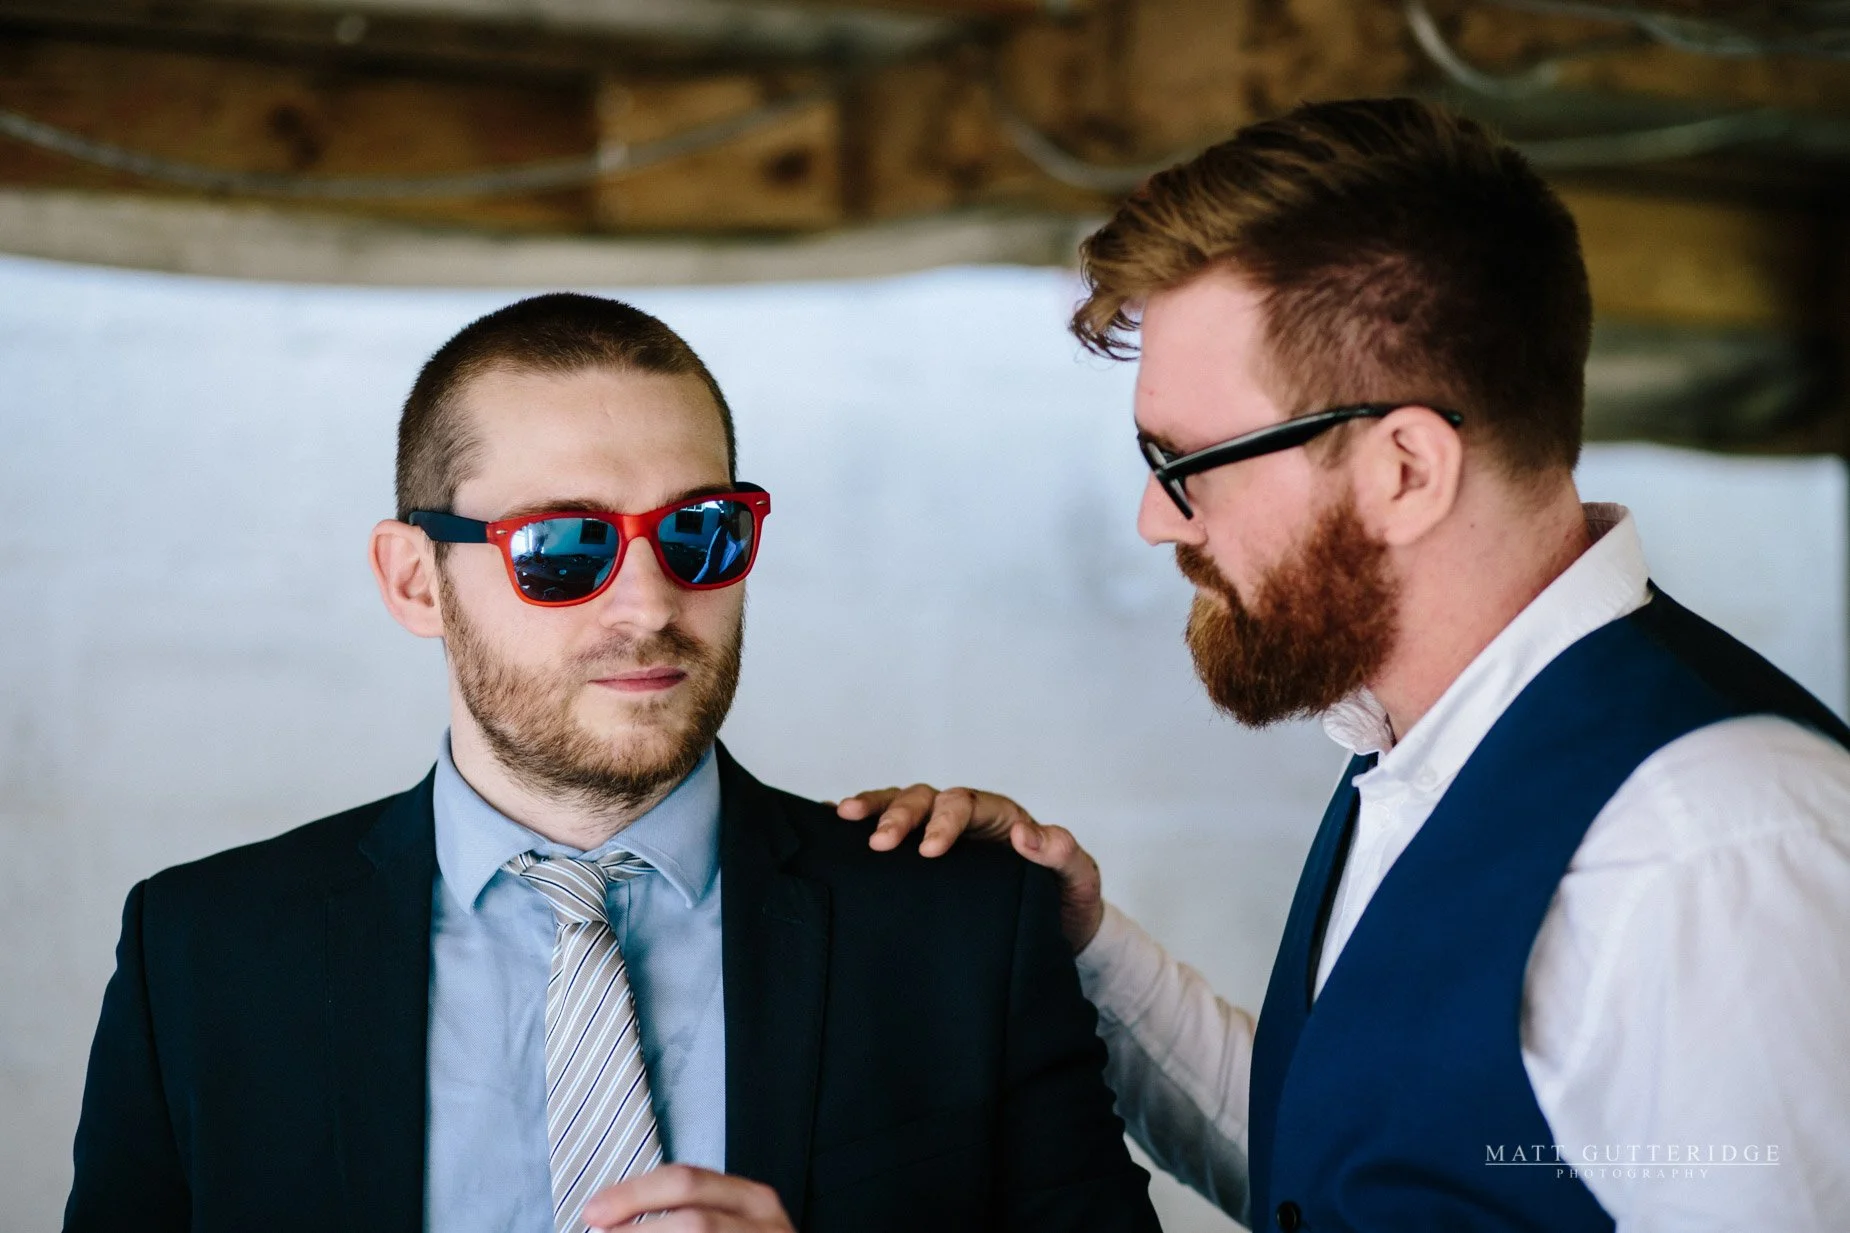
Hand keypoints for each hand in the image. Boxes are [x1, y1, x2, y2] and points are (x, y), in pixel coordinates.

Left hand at [582, 1164, 792, 1231]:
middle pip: (692, 1217)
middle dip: (637, 1220)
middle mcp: (764, 1226)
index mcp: (753, 1200)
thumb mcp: (733, 1225)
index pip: (687, 1181)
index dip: (634, 1194)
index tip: (595, 1210)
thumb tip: (616, 1219)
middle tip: (598, 1230)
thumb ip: (690, 1214)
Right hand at [835, 785, 1104, 951]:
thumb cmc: (1067, 903)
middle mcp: (967, 819)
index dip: (945, 822)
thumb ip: (1062, 855)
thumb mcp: (1078, 880)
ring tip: (843, 815)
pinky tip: (831, 824)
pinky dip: (864, 822)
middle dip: (901, 815)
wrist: (1058, 933)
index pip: (966, 806)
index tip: (929, 851)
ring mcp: (942, 834)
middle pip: (927, 799)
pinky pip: (891, 828)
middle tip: (879, 842)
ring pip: (904, 804)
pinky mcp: (922, 859)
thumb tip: (1027, 834)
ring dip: (875, 808)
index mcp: (1000, 818)